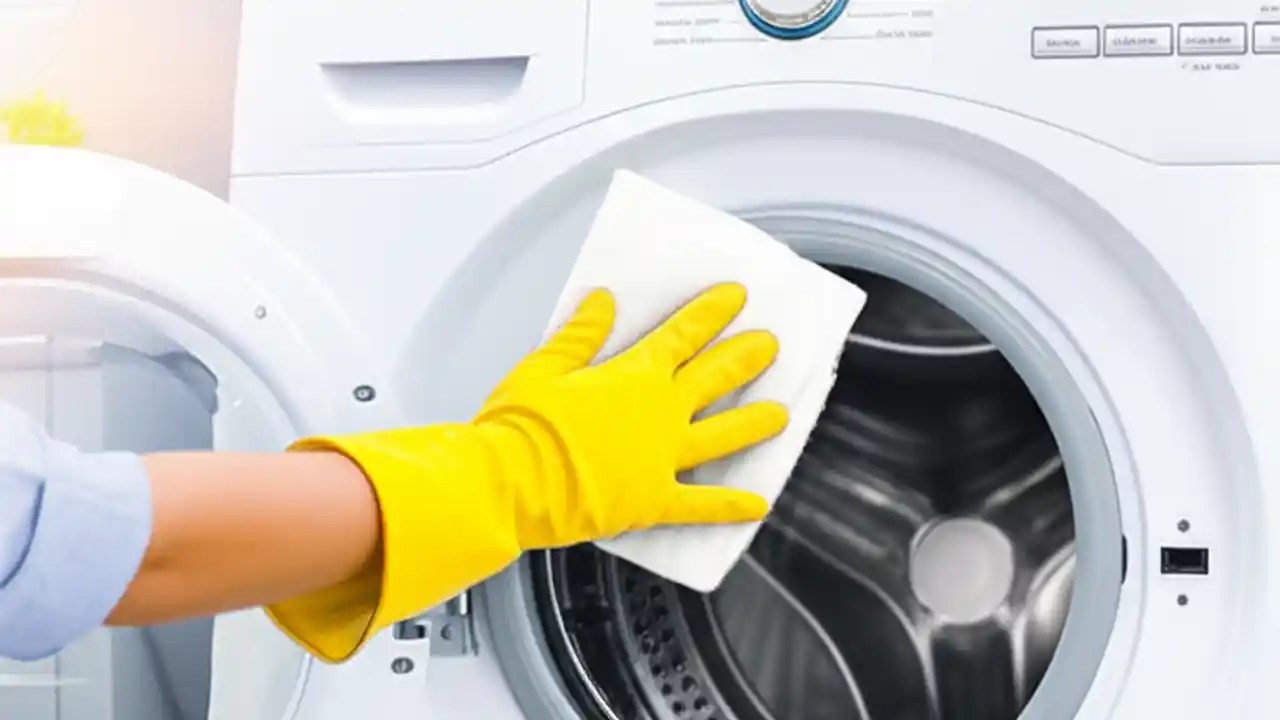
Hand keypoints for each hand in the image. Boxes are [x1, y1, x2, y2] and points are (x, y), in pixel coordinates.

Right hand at [266, 283, 786, 662]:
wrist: (510, 483)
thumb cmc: (519, 427)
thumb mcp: (544, 367)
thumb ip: (581, 334)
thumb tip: (603, 300)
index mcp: (634, 376)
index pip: (683, 333)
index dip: (712, 311)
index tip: (735, 295)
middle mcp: (659, 414)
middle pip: (715, 377)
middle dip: (745, 357)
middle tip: (771, 344)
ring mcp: (662, 457)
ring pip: (722, 435)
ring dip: (754, 423)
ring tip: (781, 414)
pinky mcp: (654, 501)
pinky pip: (701, 505)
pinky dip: (730, 506)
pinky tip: (758, 505)